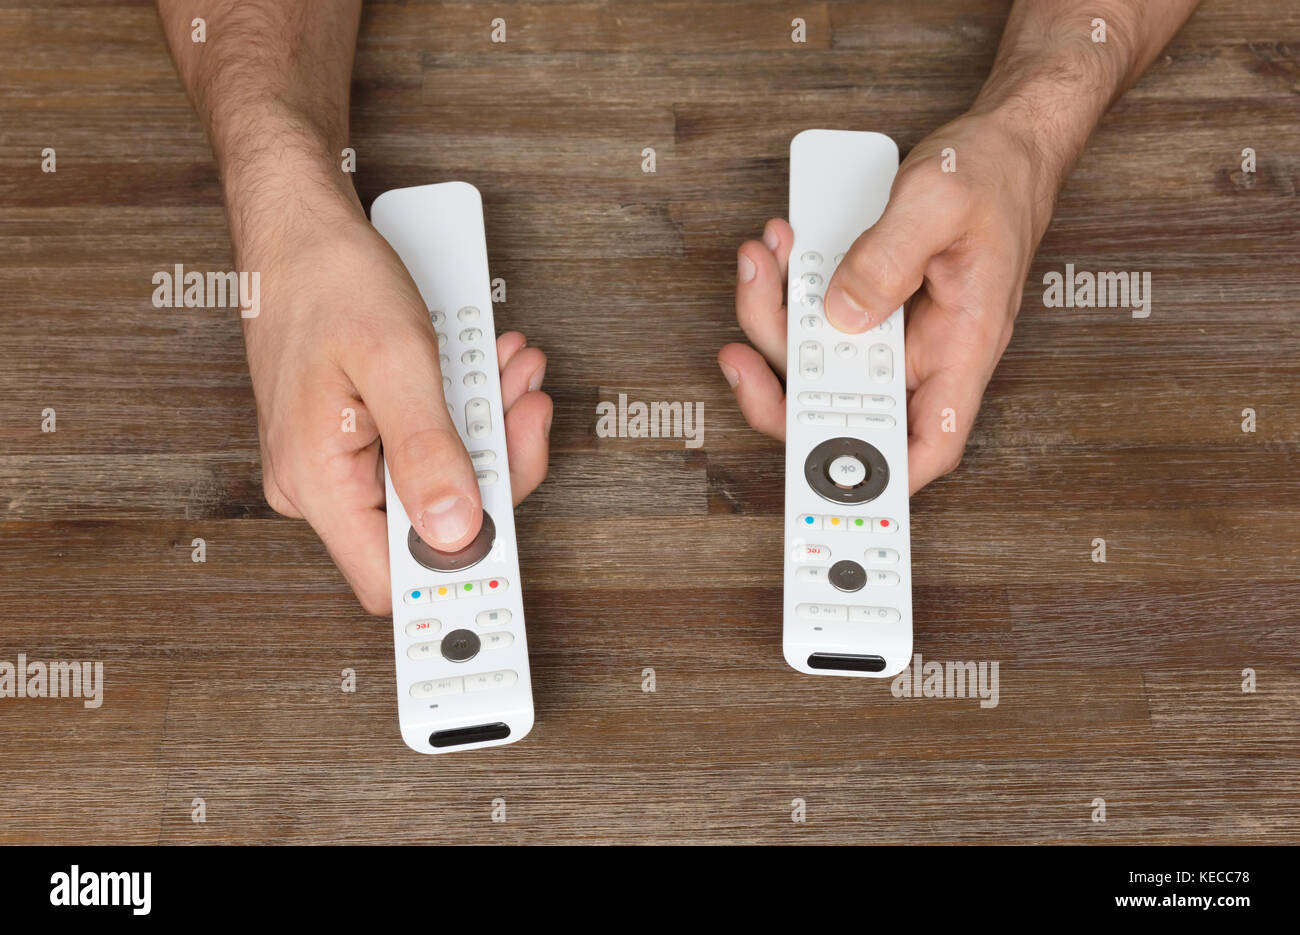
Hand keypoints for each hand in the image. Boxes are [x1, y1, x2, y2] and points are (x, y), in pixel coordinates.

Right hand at [240, 193, 550, 614]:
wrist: (296, 228)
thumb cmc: (330, 278)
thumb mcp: (395, 360)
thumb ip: (427, 453)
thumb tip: (458, 532)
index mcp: (318, 482)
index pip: (392, 580)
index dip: (459, 572)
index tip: (510, 547)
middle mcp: (322, 487)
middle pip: (431, 529)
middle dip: (495, 471)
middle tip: (523, 409)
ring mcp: (340, 465)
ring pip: (437, 482)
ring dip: (488, 433)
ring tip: (509, 373)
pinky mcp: (359, 440)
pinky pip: (425, 449)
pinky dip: (466, 415)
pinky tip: (488, 373)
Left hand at [719, 111, 1056, 492]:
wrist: (999, 144)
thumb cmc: (991, 177)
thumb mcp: (936, 203)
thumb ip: (885, 260)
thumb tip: (839, 314)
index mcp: (962, 348)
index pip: (929, 443)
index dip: (880, 480)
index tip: (825, 486)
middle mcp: (925, 352)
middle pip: (847, 408)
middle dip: (782, 386)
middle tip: (741, 354)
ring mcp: (894, 332)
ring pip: (818, 361)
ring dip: (774, 321)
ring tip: (761, 262)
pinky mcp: (870, 304)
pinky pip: (816, 319)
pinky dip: (786, 291)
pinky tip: (777, 253)